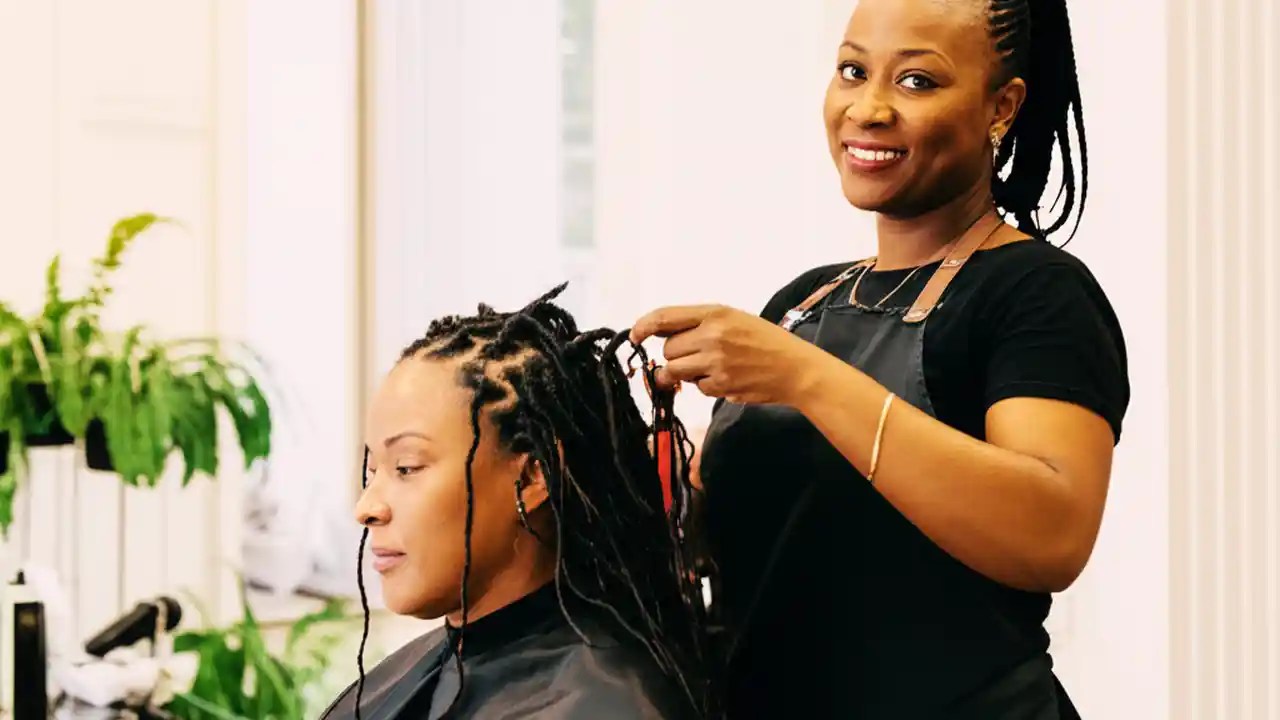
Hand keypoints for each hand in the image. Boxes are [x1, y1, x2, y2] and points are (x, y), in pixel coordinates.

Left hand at [630, 305, 820, 405]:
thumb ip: (699, 324)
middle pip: (667, 349)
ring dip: (683, 373)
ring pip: (675, 370)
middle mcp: (712, 335)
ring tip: (706, 369)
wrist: (795, 367)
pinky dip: (706, 386)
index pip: (664, 317)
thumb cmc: (765, 341)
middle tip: (697, 356)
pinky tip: (726, 378)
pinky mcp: (721, 384)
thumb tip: (659, 334)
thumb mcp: (734, 319)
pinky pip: (697, 388)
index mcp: (715, 313)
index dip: (643, 327)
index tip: (635, 336)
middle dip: (676, 355)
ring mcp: (716, 361)